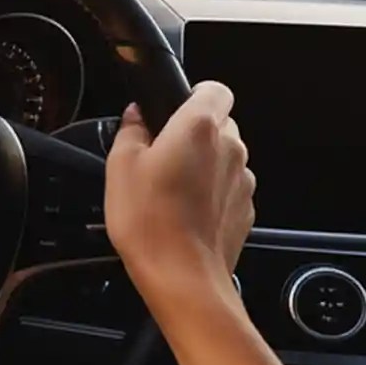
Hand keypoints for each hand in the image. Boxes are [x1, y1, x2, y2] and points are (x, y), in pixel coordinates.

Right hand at [104, 82, 255, 317]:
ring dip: (204, 164)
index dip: (193, 95)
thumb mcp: (119, 167)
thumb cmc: (149, 222)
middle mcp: (230, 147)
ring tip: (170, 189)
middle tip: (161, 155)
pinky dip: (212, 193)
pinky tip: (184, 212)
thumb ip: (130, 131)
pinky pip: (228, 187)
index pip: (214, 88)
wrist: (181, 276)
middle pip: (220, 123)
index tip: (172, 110)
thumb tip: (136, 118)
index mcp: (198, 127)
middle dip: (194, 133)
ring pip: (225, 156)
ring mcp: (242, 179)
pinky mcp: (246, 208)